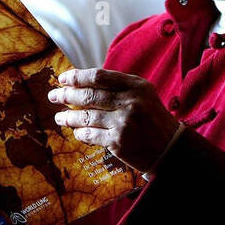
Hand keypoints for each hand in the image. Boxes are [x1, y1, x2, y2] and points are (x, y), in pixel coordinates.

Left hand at [50, 68, 181, 174]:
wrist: (170, 147)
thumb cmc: (153, 118)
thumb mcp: (143, 94)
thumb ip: (119, 86)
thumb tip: (84, 82)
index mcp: (136, 86)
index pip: (99, 76)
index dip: (78, 76)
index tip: (63, 78)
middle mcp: (130, 102)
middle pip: (90, 95)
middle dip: (67, 95)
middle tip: (54, 95)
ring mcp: (124, 122)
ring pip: (86, 116)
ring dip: (69, 116)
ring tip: (59, 116)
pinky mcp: (118, 142)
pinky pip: (91, 135)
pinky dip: (80, 132)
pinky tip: (75, 131)